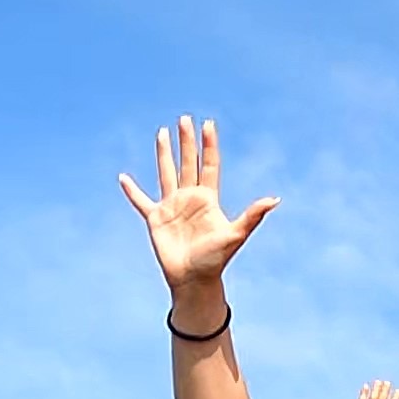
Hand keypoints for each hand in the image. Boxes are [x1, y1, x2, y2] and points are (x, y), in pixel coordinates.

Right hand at [119, 116, 278, 299]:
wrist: (194, 280)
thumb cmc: (215, 260)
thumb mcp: (235, 235)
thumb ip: (252, 216)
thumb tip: (275, 200)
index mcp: (208, 199)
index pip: (208, 165)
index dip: (208, 145)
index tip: (208, 124)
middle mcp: (190, 198)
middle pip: (188, 162)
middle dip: (186, 141)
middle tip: (184, 118)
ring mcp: (172, 207)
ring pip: (167, 173)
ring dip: (164, 153)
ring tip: (162, 132)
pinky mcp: (155, 219)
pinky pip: (141, 202)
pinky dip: (132, 191)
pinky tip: (123, 178)